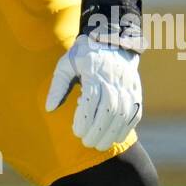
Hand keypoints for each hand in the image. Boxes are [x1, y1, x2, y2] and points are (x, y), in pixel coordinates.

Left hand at [46, 35, 142, 149]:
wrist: (112, 41)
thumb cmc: (84, 54)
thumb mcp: (66, 64)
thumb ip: (58, 85)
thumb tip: (49, 108)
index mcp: (95, 72)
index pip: (91, 99)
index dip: (85, 118)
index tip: (76, 131)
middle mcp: (113, 80)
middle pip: (108, 110)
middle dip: (98, 130)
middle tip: (86, 142)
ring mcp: (127, 87)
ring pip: (123, 115)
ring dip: (111, 133)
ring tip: (99, 144)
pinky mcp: (136, 92)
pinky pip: (135, 114)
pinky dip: (126, 128)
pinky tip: (115, 137)